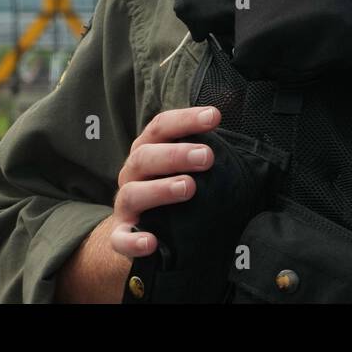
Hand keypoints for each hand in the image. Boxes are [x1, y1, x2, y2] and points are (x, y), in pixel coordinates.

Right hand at [108, 105, 220, 258]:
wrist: (142, 228)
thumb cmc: (170, 186)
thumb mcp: (185, 163)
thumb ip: (203, 143)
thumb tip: (231, 108)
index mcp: (147, 150)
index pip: (161, 127)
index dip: (186, 119)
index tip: (214, 116)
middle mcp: (133, 174)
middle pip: (145, 156)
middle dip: (176, 154)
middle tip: (206, 157)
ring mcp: (125, 205)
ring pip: (133, 193)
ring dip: (160, 189)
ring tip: (188, 187)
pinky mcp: (121, 235)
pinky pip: (120, 240)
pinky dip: (134, 241)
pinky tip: (151, 242)